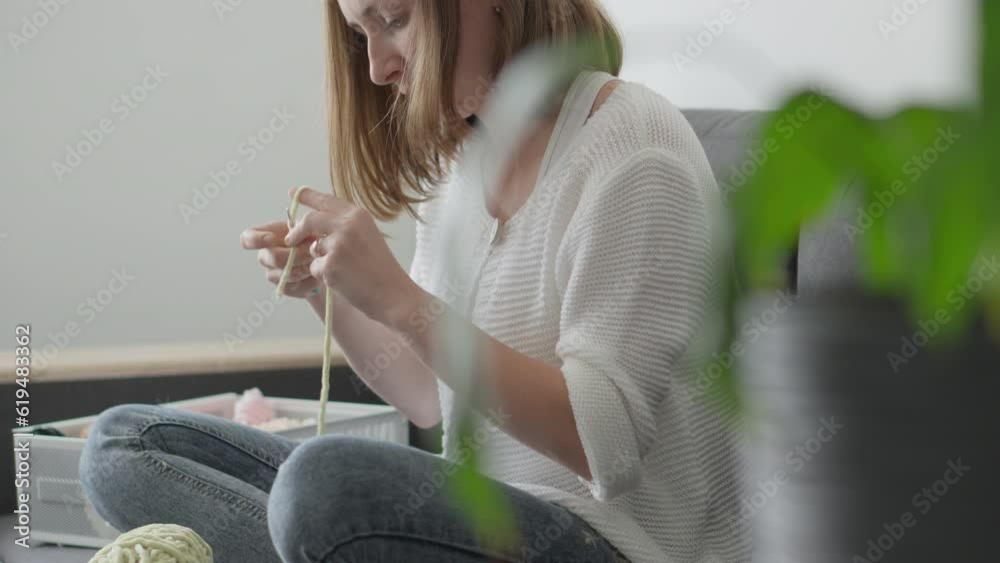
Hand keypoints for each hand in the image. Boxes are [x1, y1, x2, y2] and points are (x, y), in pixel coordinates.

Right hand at [240, 220, 321, 298]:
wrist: (325, 259)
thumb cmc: (314, 239)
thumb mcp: (311, 229)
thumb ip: (304, 232)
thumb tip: (305, 243)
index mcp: (267, 235)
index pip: (248, 238)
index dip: (255, 240)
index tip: (271, 239)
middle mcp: (266, 255)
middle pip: (271, 258)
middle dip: (295, 256)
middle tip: (311, 253)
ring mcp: (273, 273)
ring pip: (284, 275)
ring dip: (304, 269)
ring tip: (316, 263)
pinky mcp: (285, 288)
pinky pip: (295, 287)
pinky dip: (309, 282)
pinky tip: (315, 276)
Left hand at [283, 187, 419, 325]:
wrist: (393, 293)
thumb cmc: (381, 268)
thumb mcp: (368, 235)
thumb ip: (345, 226)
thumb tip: (314, 223)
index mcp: (358, 215)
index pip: (326, 200)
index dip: (307, 195)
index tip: (292, 192)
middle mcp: (347, 225)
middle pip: (310, 220)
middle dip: (297, 230)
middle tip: (291, 239)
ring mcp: (337, 245)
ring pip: (312, 248)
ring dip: (320, 259)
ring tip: (344, 270)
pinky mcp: (330, 265)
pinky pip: (315, 267)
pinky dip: (324, 275)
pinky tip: (343, 280)